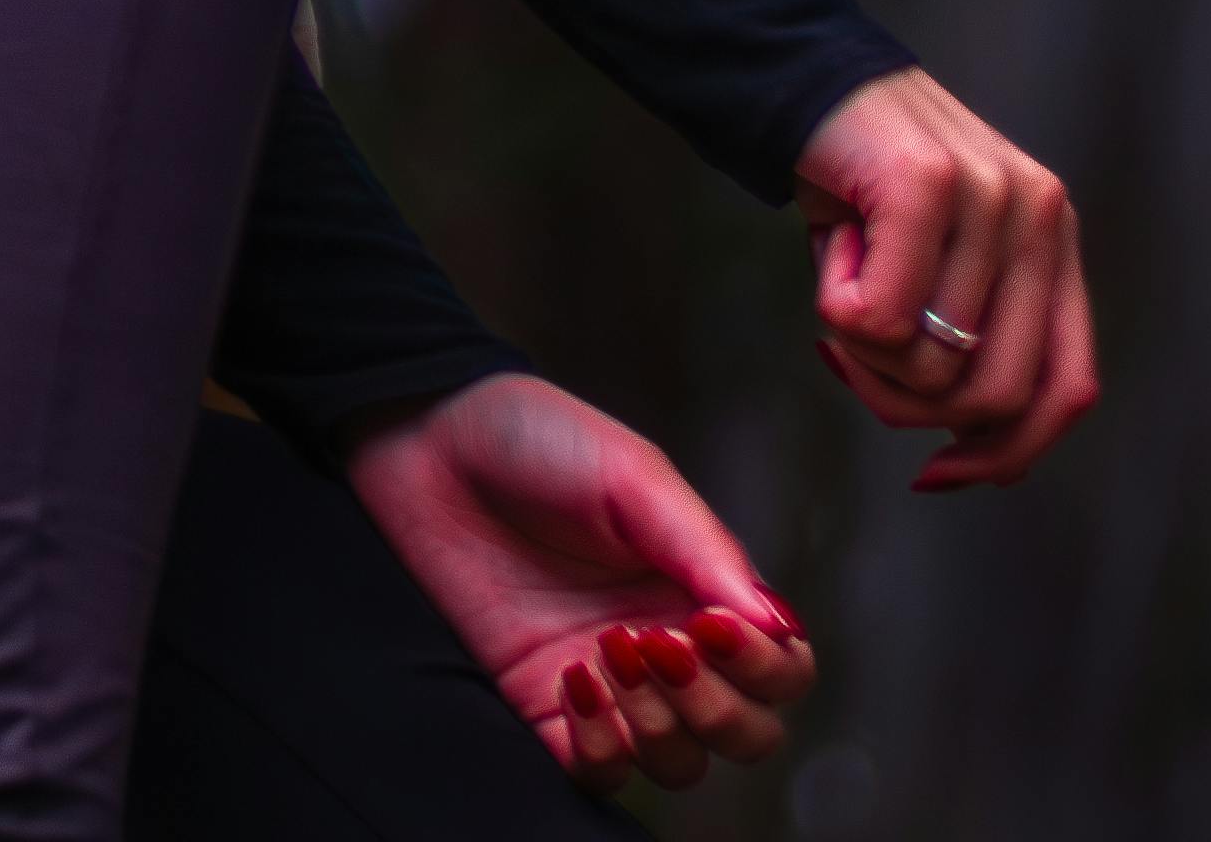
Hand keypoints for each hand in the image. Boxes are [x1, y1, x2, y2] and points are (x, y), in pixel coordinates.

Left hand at [343, 373, 816, 787]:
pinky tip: (574, 679)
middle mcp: (666, 646)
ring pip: (680, 763)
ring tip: (611, 650)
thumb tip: (777, 627)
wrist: (428, 440)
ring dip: (662, 725)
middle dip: (720, 708)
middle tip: (660, 643)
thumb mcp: (634, 476)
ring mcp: (607, 682)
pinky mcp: (540, 702)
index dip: (766, 668)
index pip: (782, 671)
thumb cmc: (537, 441)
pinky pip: (599, 770)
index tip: (712, 623)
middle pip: (746, 734)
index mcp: (703, 590)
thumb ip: (706, 549)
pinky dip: (602, 746)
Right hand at [796, 67, 1095, 486]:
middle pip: (994, 393)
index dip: (1006, 454)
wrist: (805, 77)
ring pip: (932, 362)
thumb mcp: (927, 270)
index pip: (1065, 390)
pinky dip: (836, 311)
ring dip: (863, 354)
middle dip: (908, 406)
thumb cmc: (859, 189)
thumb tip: (969, 454)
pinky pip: (879, 317)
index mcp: (1052, 245)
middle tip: (852, 361)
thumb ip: (960, 342)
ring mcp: (993, 197)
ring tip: (839, 289)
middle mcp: (1041, 219)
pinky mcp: (930, 184)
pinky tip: (830, 256)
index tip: (936, 474)